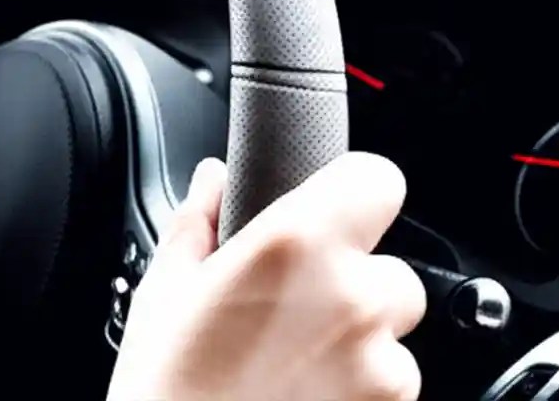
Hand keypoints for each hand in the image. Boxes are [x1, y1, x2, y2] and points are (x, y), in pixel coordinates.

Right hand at [108, 153, 425, 400]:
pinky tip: (301, 396)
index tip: (332, 209)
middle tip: (291, 311)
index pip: (379, 179)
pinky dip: (359, 390)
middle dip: (352, 285)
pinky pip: (392, 387)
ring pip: (392, 334)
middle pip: (392, 268)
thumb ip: (199, 224)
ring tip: (289, 366)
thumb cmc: (166, 389)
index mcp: (296, 245)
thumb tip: (213, 182)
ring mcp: (382, 366)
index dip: (355, 191)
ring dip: (358, 343)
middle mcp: (353, 298)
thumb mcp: (165, 292)